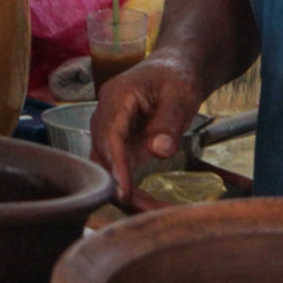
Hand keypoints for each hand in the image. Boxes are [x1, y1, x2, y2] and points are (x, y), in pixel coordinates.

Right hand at [90, 48, 203, 204]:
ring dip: (126, 195)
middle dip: (120, 188)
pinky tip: (151, 207)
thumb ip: (169, 120)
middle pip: (102, 157)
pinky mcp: (119, 146)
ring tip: (154, 214)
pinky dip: (133, 191)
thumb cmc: (177, 75)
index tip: (124, 191)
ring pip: (106, 170)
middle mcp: (105, 117)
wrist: (174, 68)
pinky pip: (119, 172)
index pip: (109, 134)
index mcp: (116, 97)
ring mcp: (109, 133)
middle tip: (148, 213)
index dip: (115, 164)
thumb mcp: (181, 92)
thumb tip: (159, 151)